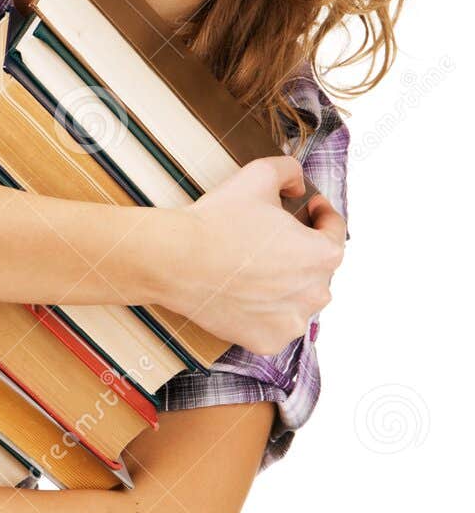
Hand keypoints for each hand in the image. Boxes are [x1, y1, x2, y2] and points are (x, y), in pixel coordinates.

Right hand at [161, 156, 346, 354]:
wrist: (177, 261)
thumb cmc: (218, 222)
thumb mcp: (259, 174)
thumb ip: (290, 171)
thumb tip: (297, 184)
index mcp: (324, 254)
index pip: (335, 231)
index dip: (322, 214)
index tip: (309, 208)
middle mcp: (317, 293)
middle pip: (317, 268)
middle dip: (301, 251)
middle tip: (272, 239)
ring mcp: (292, 322)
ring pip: (298, 300)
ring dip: (286, 284)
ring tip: (258, 269)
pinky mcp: (267, 341)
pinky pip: (275, 324)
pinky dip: (266, 312)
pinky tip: (247, 294)